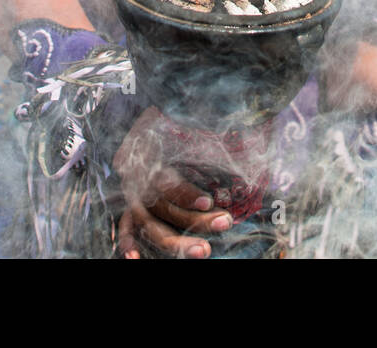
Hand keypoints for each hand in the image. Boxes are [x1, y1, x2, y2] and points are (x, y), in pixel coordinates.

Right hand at [112, 107, 234, 258]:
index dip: (185, 194)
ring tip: (203, 250)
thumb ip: (213, 141)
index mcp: (148, 153)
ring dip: (175, 242)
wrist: (148, 117)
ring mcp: (130, 194)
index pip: (164, 180)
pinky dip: (128, 244)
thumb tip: (251, 145)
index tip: (209, 202)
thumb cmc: (175, 126)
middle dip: (193, 220)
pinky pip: (124, 228)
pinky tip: (135, 259)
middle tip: (224, 223)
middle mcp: (137, 177)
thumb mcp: (193, 129)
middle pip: (162, 206)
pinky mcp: (128, 207)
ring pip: (149, 223)